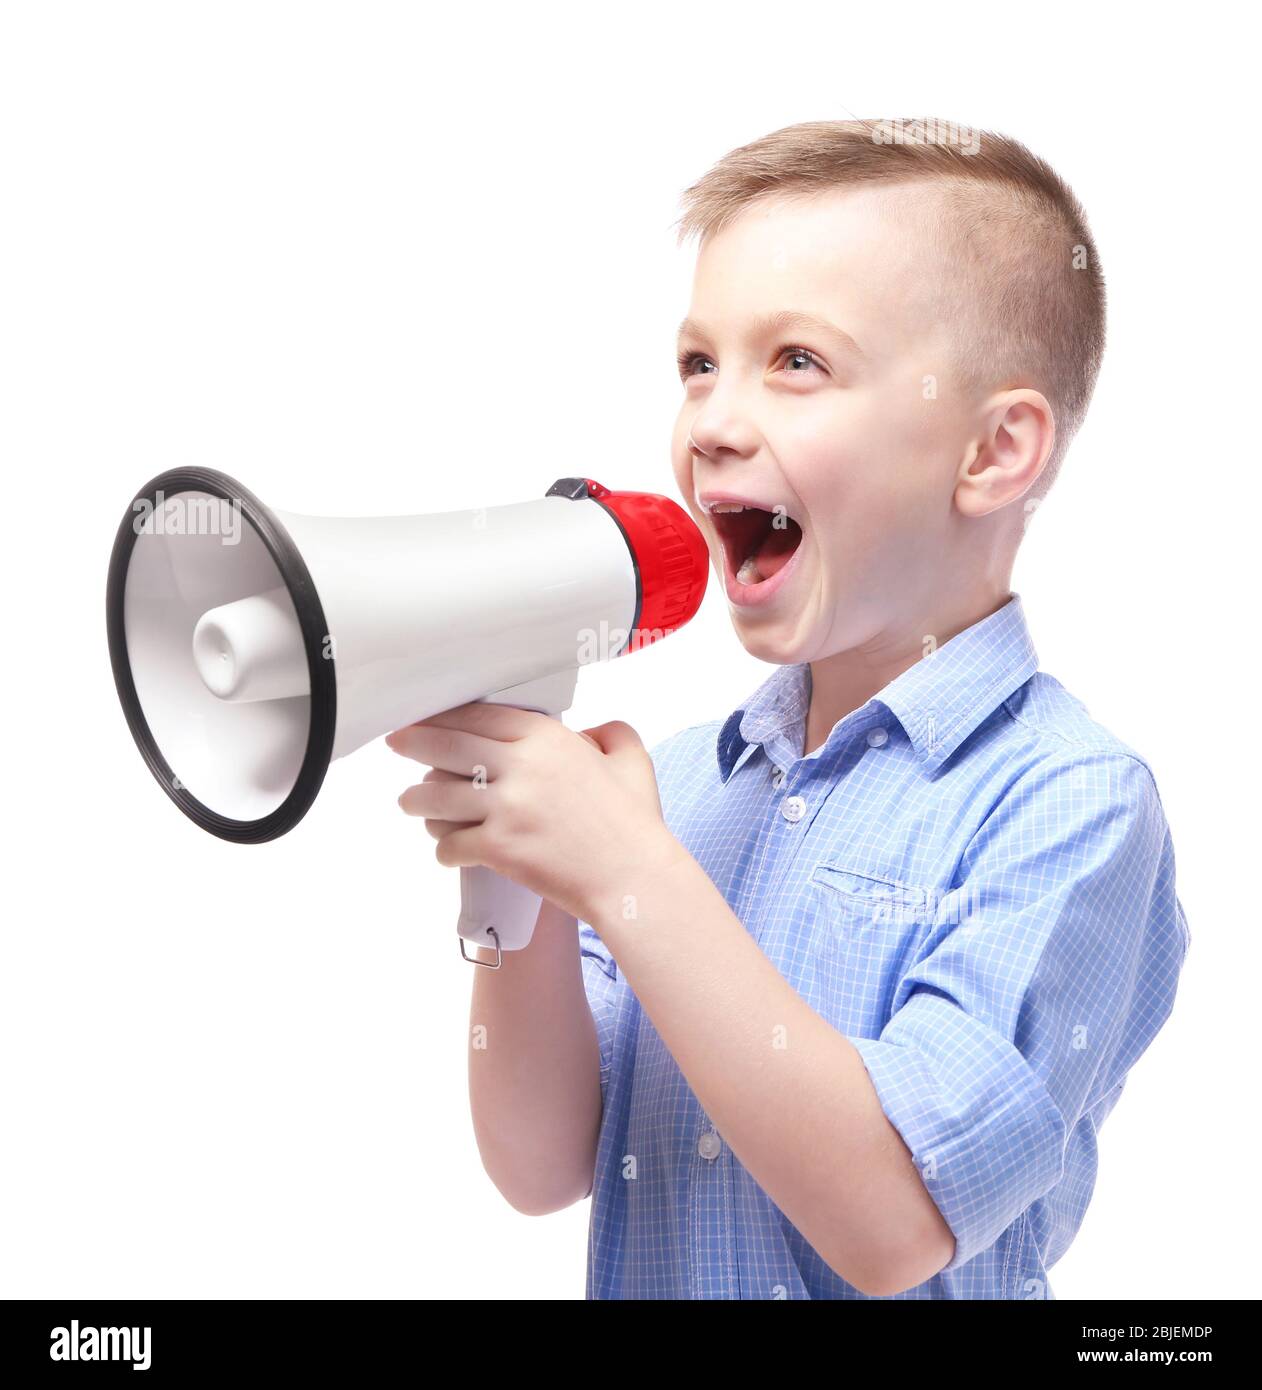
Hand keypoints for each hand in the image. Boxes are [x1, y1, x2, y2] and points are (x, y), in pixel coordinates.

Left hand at [385, 702, 685, 923]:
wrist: (634, 879)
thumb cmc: (635, 823)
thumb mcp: (631, 760)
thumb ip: (610, 732)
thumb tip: (588, 731)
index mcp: (549, 739)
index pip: (480, 715)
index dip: (446, 715)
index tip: (429, 717)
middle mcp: (522, 767)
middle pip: (447, 746)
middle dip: (413, 743)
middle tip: (396, 743)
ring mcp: (507, 808)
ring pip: (438, 795)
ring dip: (417, 799)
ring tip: (410, 801)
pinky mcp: (500, 848)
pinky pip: (452, 843)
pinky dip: (444, 848)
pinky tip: (446, 850)